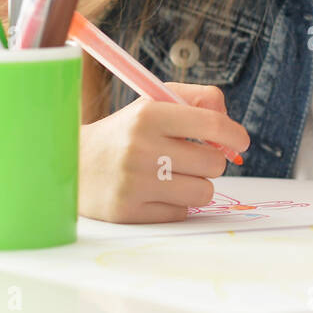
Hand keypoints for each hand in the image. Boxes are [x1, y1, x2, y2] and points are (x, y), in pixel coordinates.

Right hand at [79, 83, 250, 222]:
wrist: (72, 164)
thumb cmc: (127, 132)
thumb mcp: (154, 103)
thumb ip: (198, 99)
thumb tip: (230, 122)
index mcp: (149, 114)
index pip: (212, 124)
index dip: (235, 134)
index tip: (240, 142)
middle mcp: (141, 147)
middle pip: (214, 163)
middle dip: (211, 161)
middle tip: (191, 158)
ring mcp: (134, 183)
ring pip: (203, 192)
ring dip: (196, 185)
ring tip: (173, 176)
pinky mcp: (128, 212)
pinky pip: (181, 213)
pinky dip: (175, 204)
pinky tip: (155, 192)